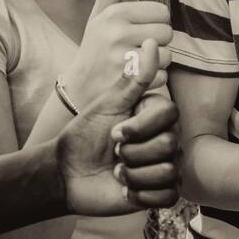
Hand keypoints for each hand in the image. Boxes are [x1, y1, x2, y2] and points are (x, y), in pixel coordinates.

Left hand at [56, 38, 179, 216]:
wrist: (67, 172)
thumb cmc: (85, 134)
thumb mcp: (108, 104)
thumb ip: (135, 77)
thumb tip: (151, 42)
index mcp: (156, 116)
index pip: (170, 116)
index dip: (140, 127)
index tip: (115, 132)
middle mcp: (166, 139)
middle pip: (170, 145)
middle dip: (132, 152)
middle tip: (113, 153)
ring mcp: (164, 167)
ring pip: (168, 172)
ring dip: (134, 174)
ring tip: (117, 171)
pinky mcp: (160, 194)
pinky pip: (167, 196)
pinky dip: (141, 194)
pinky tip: (125, 190)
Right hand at [60, 0, 171, 110]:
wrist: (79, 90)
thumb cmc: (93, 51)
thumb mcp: (97, 19)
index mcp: (114, 14)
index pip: (161, 11)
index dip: (157, 23)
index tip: (143, 32)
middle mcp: (118, 32)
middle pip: (167, 32)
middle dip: (159, 43)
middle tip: (141, 50)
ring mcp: (123, 56)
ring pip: (167, 55)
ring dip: (159, 63)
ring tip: (139, 64)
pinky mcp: (129, 80)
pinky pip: (162, 75)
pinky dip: (155, 80)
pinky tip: (139, 78)